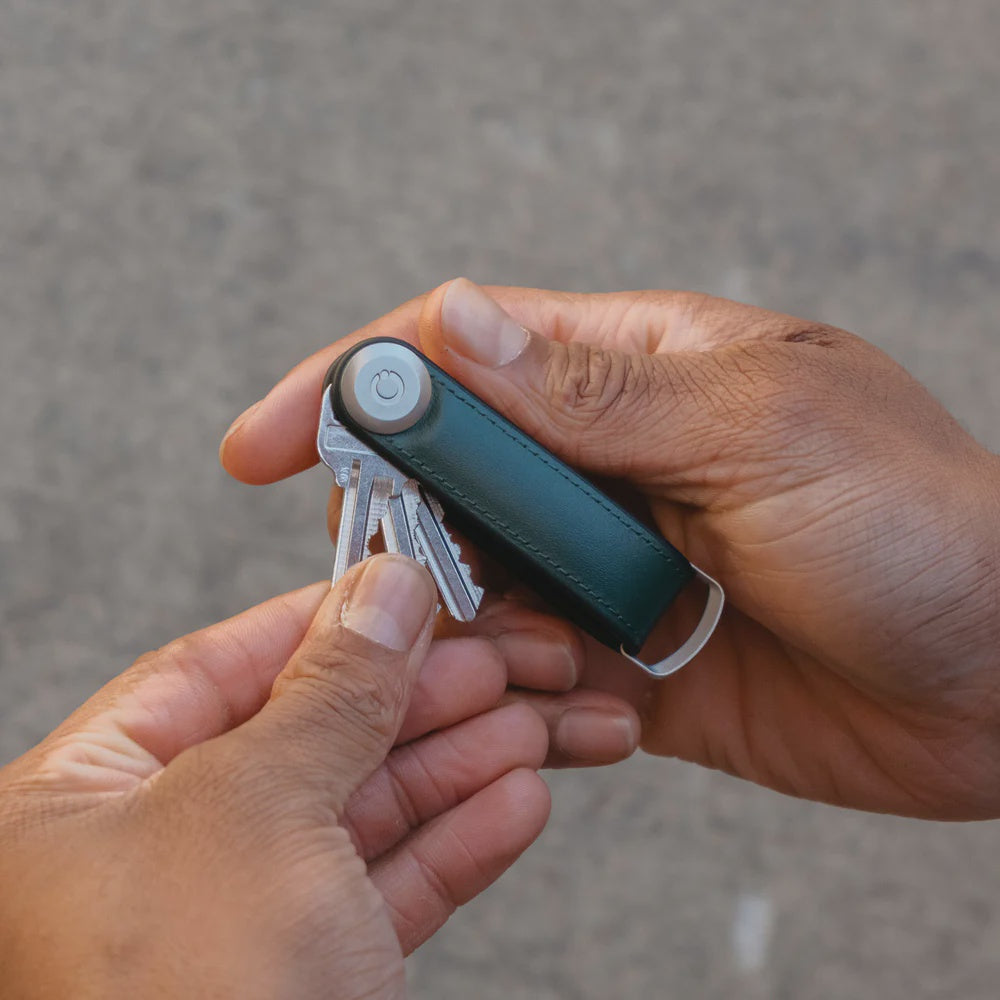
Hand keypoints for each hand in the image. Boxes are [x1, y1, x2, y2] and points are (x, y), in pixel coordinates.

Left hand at [1, 555, 570, 998]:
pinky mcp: (311, 979)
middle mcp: (160, 852)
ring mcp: (241, 919)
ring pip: (373, 806)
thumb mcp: (255, 810)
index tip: (422, 589)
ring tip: (548, 721)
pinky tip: (517, 797)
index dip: (337, 618)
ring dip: (470, 757)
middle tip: (522, 656)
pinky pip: (394, 885)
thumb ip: (329, 691)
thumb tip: (384, 589)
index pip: (230, 661)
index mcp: (90, 795)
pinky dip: (463, 839)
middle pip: (322, 730)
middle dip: (436, 691)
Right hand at [220, 280, 999, 819]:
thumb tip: (455, 326)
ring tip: (517, 659)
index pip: (463, 357)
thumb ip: (598, 394)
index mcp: (640, 372)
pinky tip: (564, 712)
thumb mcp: (757, 429)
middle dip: (402, 532)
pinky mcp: (637, 659)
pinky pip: (542, 673)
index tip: (262, 445)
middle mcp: (617, 462)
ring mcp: (621, 563)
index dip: (354, 390)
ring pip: (487, 585)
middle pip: (456, 479)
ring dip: (469, 629)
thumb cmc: (915, 523)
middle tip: (376, 589)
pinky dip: (527, 697)